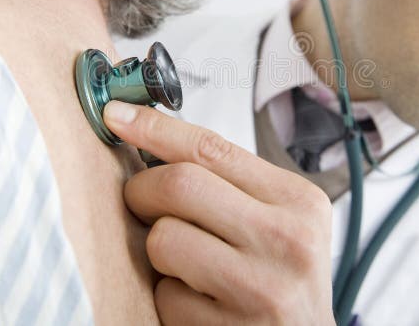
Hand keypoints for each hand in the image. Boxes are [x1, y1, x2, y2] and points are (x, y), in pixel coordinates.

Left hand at [103, 100, 335, 325]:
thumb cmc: (284, 282)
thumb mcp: (281, 223)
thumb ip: (232, 187)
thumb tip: (156, 145)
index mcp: (298, 202)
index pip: (212, 149)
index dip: (156, 128)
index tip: (120, 116)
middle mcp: (286, 240)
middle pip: (180, 185)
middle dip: (142, 190)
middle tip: (140, 201)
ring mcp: (260, 288)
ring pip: (163, 239)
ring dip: (159, 253)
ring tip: (187, 263)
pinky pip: (166, 295)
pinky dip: (170, 297)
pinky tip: (199, 302)